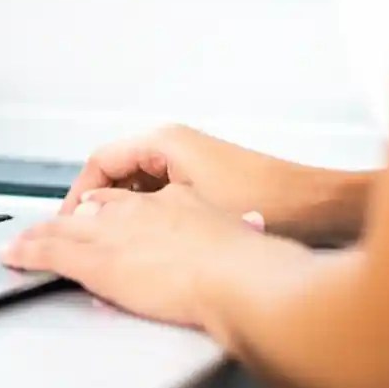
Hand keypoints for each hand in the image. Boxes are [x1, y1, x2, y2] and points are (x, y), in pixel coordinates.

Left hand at [1, 185, 284, 327]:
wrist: (243, 279)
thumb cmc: (250, 266)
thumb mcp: (236, 234)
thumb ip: (218, 234)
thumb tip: (232, 238)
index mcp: (173, 200)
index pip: (127, 200)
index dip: (104, 210)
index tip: (92, 216)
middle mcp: (138, 211)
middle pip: (89, 210)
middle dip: (66, 219)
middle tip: (46, 230)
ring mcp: (114, 233)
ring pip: (62, 227)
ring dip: (37, 236)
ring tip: (17, 244)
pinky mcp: (98, 260)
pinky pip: (50, 251)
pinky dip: (27, 252)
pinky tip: (12, 255)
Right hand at [62, 125, 306, 232]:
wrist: (322, 209)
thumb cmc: (270, 202)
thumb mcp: (187, 209)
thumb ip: (136, 213)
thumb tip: (98, 222)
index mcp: (165, 142)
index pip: (100, 162)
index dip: (77, 196)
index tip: (66, 223)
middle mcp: (175, 146)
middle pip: (115, 174)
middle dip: (96, 207)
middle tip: (81, 238)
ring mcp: (190, 163)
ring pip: (136, 187)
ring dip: (121, 214)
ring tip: (110, 244)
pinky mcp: (204, 182)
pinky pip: (158, 195)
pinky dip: (146, 217)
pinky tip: (146, 244)